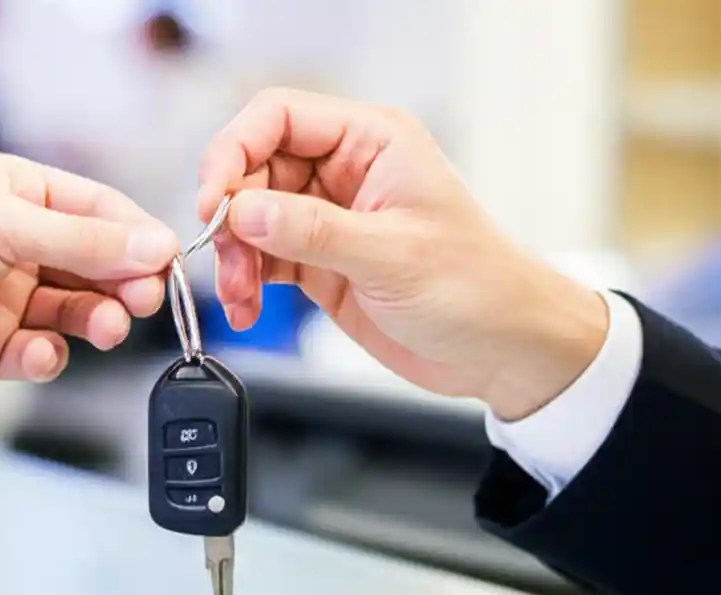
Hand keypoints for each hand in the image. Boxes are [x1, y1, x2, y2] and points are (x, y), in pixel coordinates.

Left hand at [0, 151, 177, 413]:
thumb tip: (157, 246)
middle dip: (123, 283)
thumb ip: (86, 242)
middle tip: (143, 299)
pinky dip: (47, 356)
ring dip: (96, 321)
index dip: (137, 236)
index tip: (169, 261)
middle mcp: (16, 245)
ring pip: (73, 313)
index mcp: (19, 194)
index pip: (99, 211)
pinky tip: (40, 352)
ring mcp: (3, 297)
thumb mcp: (5, 225)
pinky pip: (38, 354)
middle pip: (95, 266)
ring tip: (105, 327)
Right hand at [198, 88, 608, 419]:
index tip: (215, 199)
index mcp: (373, 142)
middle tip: (228, 259)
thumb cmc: (480, 288)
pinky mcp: (321, 263)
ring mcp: (330, 219)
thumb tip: (245, 211)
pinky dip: (246, 283)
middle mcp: (346, 173)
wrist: (505, 352)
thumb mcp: (393, 256)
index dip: (235, 150)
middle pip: (254, 169)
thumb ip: (313, 231)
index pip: (280, 116)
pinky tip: (248, 308)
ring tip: (241, 295)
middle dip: (232, 216)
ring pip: (252, 219)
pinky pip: (263, 260)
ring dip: (234, 257)